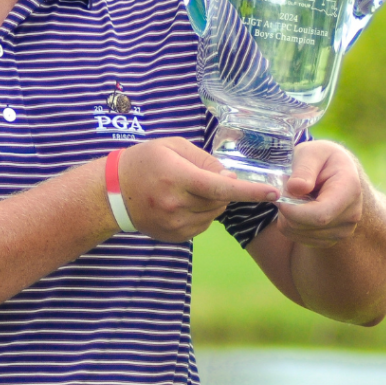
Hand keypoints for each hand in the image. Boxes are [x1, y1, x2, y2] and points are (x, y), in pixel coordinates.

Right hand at [118, 137, 279, 241]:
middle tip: (201, 177)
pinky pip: (203, 225)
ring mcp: (175, 224)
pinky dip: (202, 213)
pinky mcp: (175, 237)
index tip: (273, 192)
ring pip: (213, 213)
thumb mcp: (172, 147)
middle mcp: (176, 204)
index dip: (249, 190)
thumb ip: (204, 160)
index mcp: (176, 177)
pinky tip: (182, 203)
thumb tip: (230, 176)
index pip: (220, 186)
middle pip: (220, 200)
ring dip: (212, 201)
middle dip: (222, 188)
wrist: (113, 193)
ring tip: (187, 189)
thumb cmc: (144, 162)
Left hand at [276, 140, 363, 247]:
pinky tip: (296, 208)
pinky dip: (290, 224)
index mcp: (349, 189)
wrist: (332, 169)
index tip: (279, 197)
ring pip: (299, 233)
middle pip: (307, 226)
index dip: (293, 211)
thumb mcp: (311, 152)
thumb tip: (296, 188)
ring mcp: (343, 230)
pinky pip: (299, 239)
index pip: (320, 215)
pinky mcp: (332, 238)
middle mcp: (352, 214)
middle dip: (286, 210)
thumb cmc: (319, 157)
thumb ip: (304, 168)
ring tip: (292, 196)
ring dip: (286, 217)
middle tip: (284, 190)